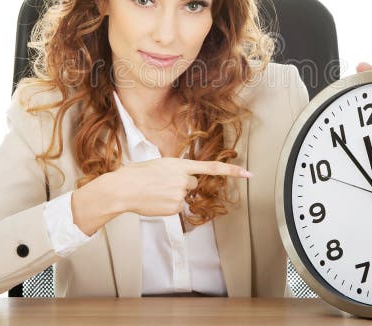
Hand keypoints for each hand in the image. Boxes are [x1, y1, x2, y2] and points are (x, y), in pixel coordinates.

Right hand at [112, 158, 251, 216]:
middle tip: (163, 182)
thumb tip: (185, 178)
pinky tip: (156, 201)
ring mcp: (179, 195)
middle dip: (182, 183)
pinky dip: (168, 205)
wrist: (124, 189)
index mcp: (180, 165)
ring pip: (184, 195)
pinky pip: (178, 207)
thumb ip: (177, 169)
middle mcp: (183, 180)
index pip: (212, 167)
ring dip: (174, 194)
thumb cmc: (138, 174)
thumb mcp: (160, 164)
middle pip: (193, 183)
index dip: (231, 170)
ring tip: (156, 191)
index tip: (247, 173)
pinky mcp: (175, 208)